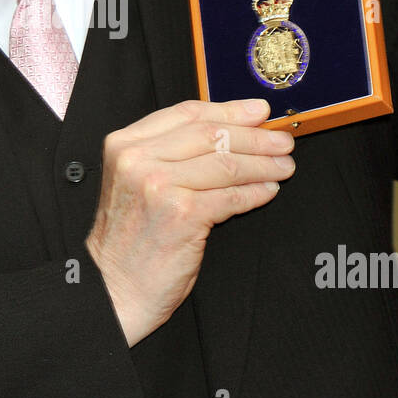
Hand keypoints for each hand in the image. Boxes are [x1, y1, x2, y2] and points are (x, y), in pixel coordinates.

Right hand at [85, 98, 294, 346]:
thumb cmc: (130, 240)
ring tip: (283, 166)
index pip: (187, 113)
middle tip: (281, 141)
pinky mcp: (181, 214)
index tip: (258, 112)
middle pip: (211, 134)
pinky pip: (231, 196)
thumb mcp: (136, 182)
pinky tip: (268, 191)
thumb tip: (230, 131)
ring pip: (226, 163)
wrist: (113, 287)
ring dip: (263, 164)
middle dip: (255, 136)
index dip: (230, 110)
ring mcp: (158, 185)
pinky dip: (256, 192)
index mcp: (125, 144)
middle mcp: (138, 159)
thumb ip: (169, 154)